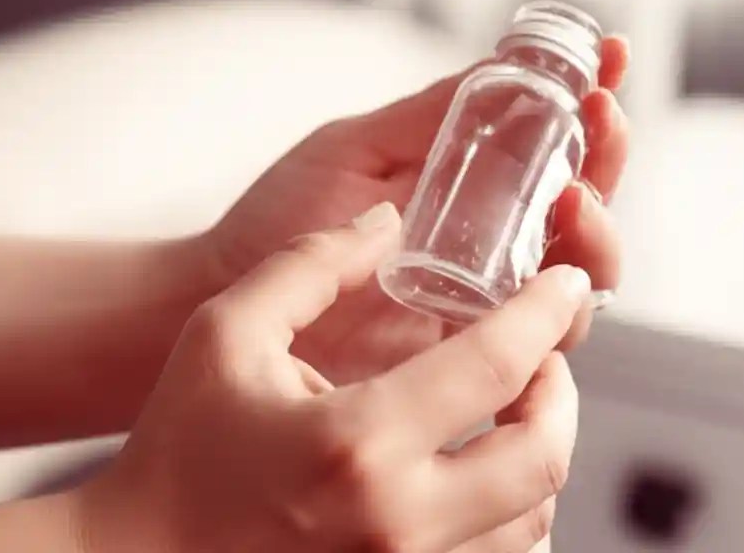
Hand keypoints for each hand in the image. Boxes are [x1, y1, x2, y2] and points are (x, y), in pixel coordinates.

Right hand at [78, 204, 588, 552]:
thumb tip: (388, 223)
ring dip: (542, 454)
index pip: (496, 367)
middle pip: (542, 457)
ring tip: (517, 410)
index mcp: (356, 440)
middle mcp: (396, 520)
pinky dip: (514, 515)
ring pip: (532, 519)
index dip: (546, 313)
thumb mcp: (226, 334)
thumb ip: (310, 267)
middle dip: (561, 393)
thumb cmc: (176, 449)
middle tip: (545, 357)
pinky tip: (487, 477)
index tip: (567, 283)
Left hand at [207, 37, 629, 381]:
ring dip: (598, 231)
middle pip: (588, 206)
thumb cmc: (283, 216)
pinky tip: (557, 280)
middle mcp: (494, 244)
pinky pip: (543, 340)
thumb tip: (503, 60)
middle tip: (602, 118)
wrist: (225, 293)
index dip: (591, 102)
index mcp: (474, 187)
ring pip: (583, 273)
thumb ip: (429, 115)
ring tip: (573, 198)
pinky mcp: (471, 357)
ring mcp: (487, 301)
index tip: (611, 56)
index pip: (556, 144)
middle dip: (609, 159)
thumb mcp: (357, 148)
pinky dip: (565, 310)